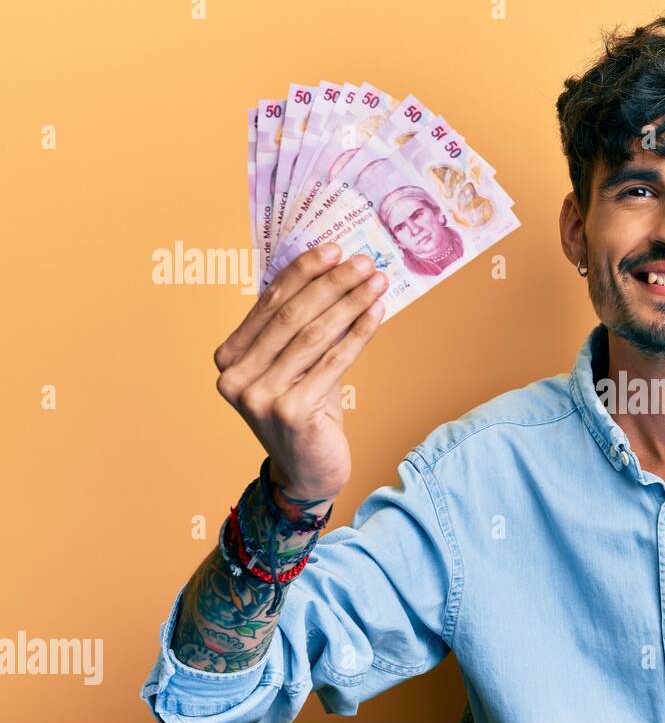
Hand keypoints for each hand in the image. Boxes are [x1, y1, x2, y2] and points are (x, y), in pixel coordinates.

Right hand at [213, 245, 387, 498]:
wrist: (309, 472)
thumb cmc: (306, 411)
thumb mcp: (297, 365)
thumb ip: (302, 328)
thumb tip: (335, 273)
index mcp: (229, 357)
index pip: (269, 302)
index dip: (303, 272)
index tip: (334, 249)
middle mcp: (235, 377)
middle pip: (292, 316)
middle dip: (332, 283)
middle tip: (363, 261)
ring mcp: (259, 397)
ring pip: (313, 336)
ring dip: (350, 303)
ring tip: (377, 282)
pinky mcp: (289, 413)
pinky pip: (333, 363)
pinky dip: (359, 334)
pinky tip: (377, 313)